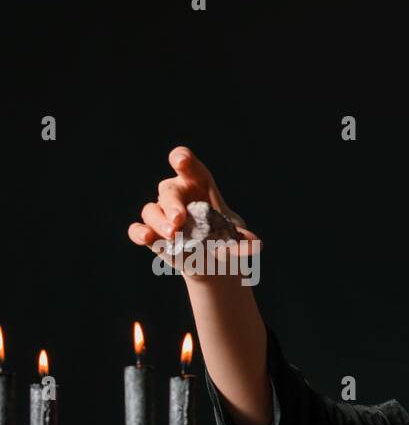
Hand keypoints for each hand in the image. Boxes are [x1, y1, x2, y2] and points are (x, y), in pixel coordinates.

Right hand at [127, 146, 258, 277]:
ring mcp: (162, 214)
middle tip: (179, 220)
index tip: (181, 160)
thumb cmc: (227, 240)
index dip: (182, 159)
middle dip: (172, 203)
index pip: (189, 165)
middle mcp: (178, 195)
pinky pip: (137, 229)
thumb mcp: (239, 239)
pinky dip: (139, 233)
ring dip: (159, 221)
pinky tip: (147, 238)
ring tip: (173, 235)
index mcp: (199, 185)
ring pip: (151, 210)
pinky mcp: (152, 234)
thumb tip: (256, 244)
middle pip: (169, 190)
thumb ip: (245, 240)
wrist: (215, 265)